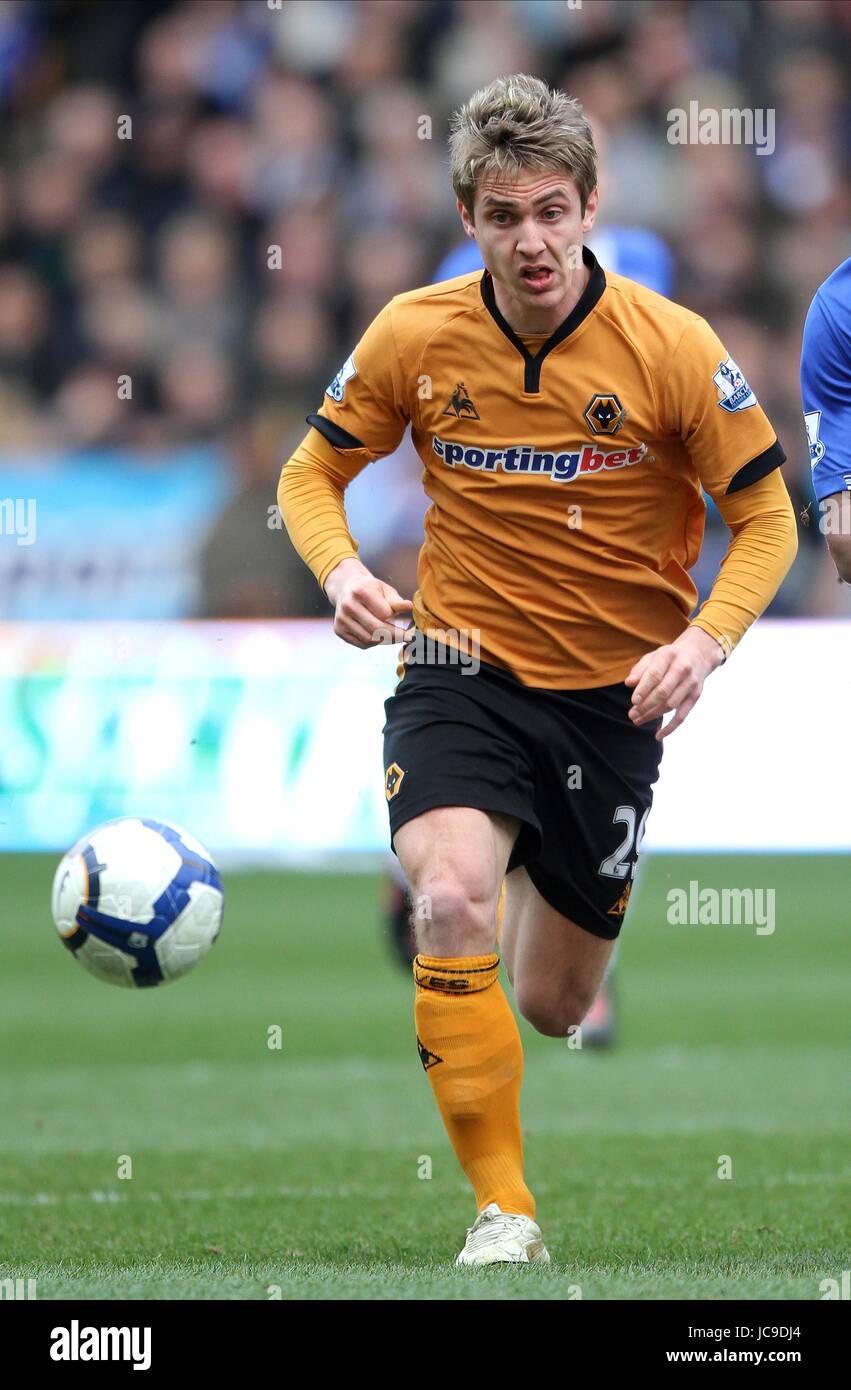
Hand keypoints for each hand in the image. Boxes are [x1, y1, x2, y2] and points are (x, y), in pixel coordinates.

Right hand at [324, 557, 412, 648]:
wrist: (346, 588)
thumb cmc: (370, 589)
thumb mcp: (384, 590)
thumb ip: (397, 601)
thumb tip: (409, 606)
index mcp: (360, 591)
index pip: (384, 614)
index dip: (393, 616)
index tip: (398, 616)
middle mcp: (348, 605)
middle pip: (376, 629)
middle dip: (395, 636)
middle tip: (407, 638)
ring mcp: (342, 619)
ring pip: (369, 639)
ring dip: (384, 640)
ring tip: (392, 635)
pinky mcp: (339, 630)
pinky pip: (361, 644)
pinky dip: (373, 642)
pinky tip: (377, 635)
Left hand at [624, 626, 724, 741]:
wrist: (699, 654)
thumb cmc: (669, 657)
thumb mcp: (654, 657)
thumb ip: (640, 670)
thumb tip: (629, 683)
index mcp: (668, 656)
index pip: (655, 675)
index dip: (643, 689)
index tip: (633, 701)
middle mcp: (682, 669)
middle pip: (663, 692)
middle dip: (646, 706)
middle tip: (632, 715)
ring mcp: (691, 683)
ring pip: (671, 704)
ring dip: (653, 715)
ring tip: (638, 721)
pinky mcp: (695, 696)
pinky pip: (683, 715)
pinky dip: (671, 727)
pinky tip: (658, 735)